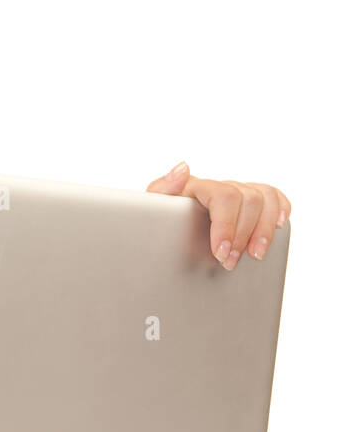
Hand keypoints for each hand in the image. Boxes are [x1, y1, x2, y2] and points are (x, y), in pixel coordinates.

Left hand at [146, 161, 290, 270]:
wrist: (156, 237)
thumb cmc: (154, 224)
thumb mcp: (150, 210)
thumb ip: (163, 189)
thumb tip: (184, 168)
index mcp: (195, 185)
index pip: (223, 195)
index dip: (227, 224)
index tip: (220, 253)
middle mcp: (219, 186)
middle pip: (248, 199)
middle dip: (243, 235)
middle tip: (230, 263)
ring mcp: (236, 193)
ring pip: (265, 198)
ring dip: (265, 229)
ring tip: (255, 255)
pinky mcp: (249, 205)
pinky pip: (274, 197)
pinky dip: (281, 209)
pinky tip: (279, 226)